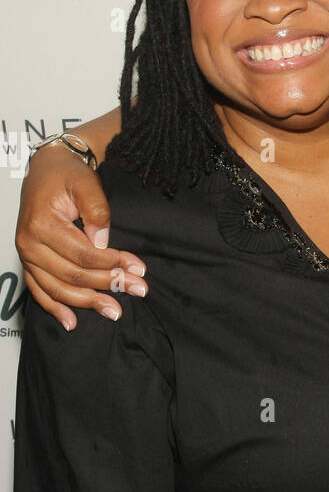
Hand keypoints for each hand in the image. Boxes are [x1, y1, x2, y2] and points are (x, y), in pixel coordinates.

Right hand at [16, 144, 146, 329]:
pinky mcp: (30, 262)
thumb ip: (96, 210)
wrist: (46, 169)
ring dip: (87, 303)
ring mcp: (27, 256)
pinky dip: (55, 308)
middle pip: (73, 275)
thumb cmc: (65, 174)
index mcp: (41, 224)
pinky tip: (72, 322)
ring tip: (115, 311)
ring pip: (58, 288)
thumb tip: (103, 242)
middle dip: (108, 285)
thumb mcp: (86, 183)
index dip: (113, 263)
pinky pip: (39, 291)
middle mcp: (29, 243)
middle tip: (137, 290)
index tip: (138, 268)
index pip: (83, 253)